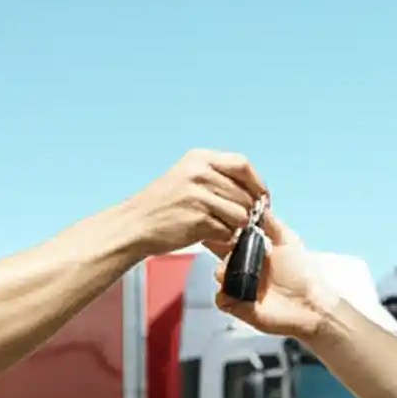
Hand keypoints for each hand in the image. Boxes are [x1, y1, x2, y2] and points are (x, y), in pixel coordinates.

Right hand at [123, 149, 268, 255]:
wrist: (134, 225)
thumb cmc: (162, 205)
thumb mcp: (186, 177)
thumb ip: (216, 177)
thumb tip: (254, 190)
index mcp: (199, 159)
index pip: (243, 165)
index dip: (257, 184)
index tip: (262, 198)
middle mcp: (200, 173)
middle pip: (245, 194)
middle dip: (247, 212)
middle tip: (237, 222)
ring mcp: (199, 196)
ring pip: (240, 215)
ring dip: (234, 227)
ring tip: (217, 227)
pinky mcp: (198, 219)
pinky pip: (227, 231)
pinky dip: (222, 238)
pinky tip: (208, 235)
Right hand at [206, 210, 340, 340]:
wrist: (311, 306)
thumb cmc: (304, 275)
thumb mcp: (289, 242)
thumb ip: (273, 224)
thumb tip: (260, 205)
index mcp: (257, 253)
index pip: (234, 238)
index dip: (226, 231)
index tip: (222, 223)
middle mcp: (248, 269)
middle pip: (222, 255)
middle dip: (220, 249)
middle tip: (228, 247)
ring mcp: (242, 287)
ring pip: (219, 275)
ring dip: (223, 271)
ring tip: (236, 270)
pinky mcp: (239, 306)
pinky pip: (221, 299)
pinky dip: (224, 294)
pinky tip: (238, 291)